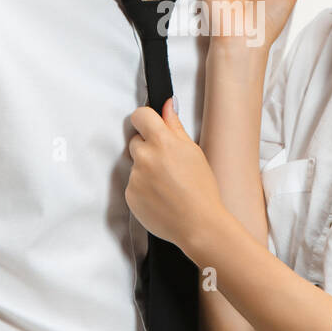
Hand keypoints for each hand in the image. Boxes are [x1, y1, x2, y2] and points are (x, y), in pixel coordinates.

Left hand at [125, 98, 225, 251]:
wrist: (199, 224)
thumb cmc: (202, 189)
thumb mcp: (193, 152)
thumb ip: (175, 127)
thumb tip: (167, 105)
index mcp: (162, 142)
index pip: (140, 116)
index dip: (145, 119)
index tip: (149, 125)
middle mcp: (145, 157)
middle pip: (136, 141)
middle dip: (148, 147)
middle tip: (167, 164)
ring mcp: (135, 177)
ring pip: (135, 165)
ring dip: (146, 170)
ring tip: (167, 185)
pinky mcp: (130, 195)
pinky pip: (132, 184)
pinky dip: (143, 188)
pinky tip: (160, 197)